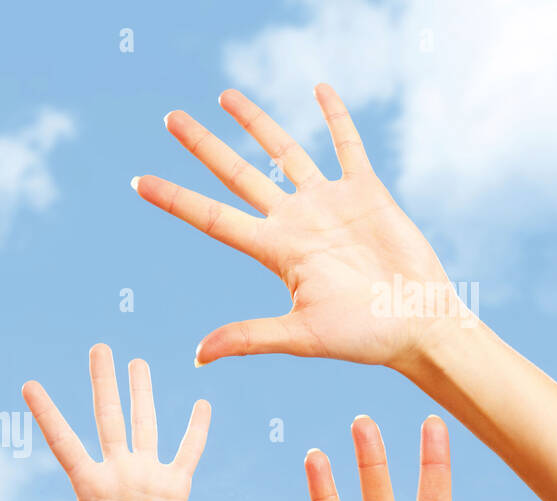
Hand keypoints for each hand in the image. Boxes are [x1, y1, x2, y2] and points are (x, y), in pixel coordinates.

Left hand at [0, 344, 209, 500]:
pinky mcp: (175, 486)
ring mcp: (146, 476)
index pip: (63, 440)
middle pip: (108, 417)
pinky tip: (201, 403)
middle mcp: (116, 471)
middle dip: (103, 383)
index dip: (46, 413)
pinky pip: (188, 451)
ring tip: (138, 363)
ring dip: (142, 394)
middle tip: (99, 348)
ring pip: (144, 424)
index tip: (28, 385)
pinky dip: (196, 429)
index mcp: (88, 483)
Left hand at [133, 84, 461, 372]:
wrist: (418, 326)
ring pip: (283, 152)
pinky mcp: (366, 193)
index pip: (212, 217)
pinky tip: (319, 88)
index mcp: (275, 251)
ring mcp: (328, 204)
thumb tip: (196, 357)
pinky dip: (335, 117)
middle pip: (237, 174)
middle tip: (170, 119)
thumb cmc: (363, 337)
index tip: (138, 181)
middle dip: (204, 146)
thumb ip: (249, 337)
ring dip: (256, 123)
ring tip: (225, 96)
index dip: (175, 199)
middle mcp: (294, 222)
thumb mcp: (300, 336)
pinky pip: (347, 145)